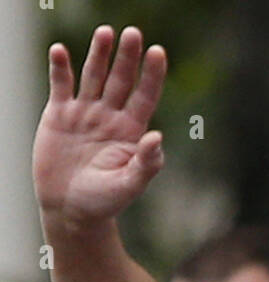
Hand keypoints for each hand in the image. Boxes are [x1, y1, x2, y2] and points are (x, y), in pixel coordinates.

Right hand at [33, 26, 166, 231]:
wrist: (70, 210)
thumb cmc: (104, 202)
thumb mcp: (129, 186)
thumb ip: (146, 163)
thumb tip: (157, 137)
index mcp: (131, 131)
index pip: (145, 96)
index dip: (152, 75)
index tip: (158, 52)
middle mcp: (110, 116)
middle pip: (121, 80)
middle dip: (127, 57)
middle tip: (133, 33)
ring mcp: (85, 112)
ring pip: (93, 76)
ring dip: (98, 54)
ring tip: (106, 32)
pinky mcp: (60, 113)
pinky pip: (60, 85)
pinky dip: (60, 68)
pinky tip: (60, 51)